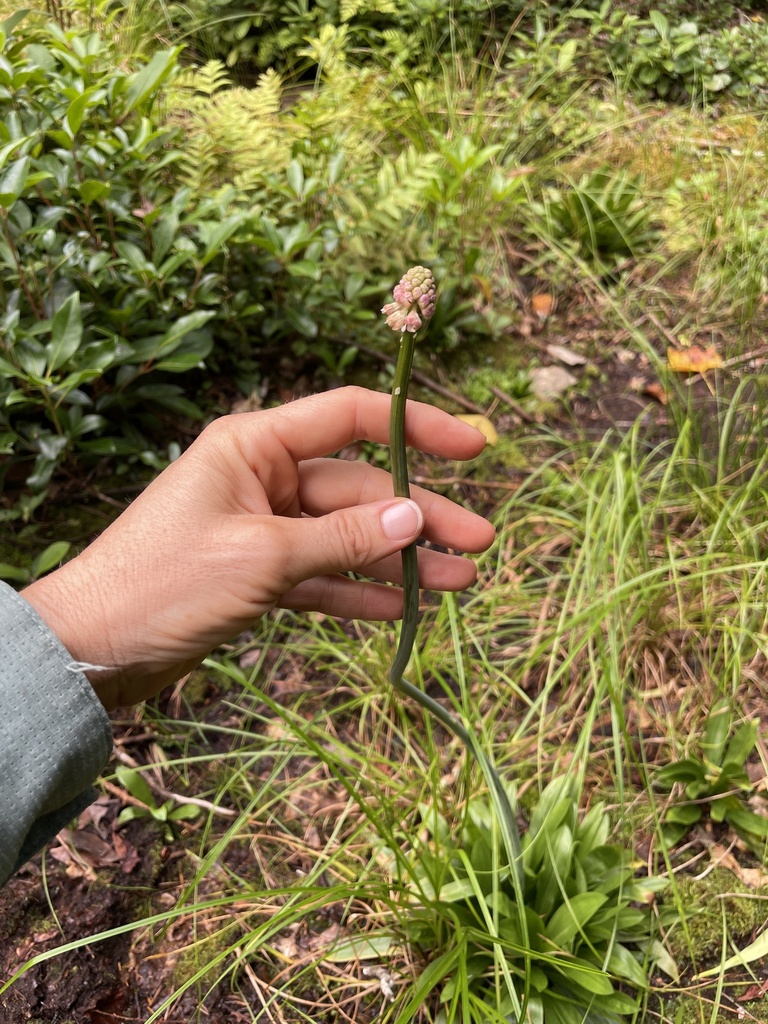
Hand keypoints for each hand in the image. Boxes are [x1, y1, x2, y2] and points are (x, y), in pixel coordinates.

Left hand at [23, 386, 494, 708]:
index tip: (475, 445)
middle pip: (361, 487)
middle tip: (480, 543)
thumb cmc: (163, 583)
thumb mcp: (262, 557)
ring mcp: (264, 527)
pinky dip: (358, 591)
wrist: (93, 648)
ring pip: (348, 536)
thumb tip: (415, 515)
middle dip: (420, 515)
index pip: (351, 417)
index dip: (418, 427)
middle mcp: (264, 478)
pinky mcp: (259, 574)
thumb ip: (342, 538)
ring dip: (399, 560)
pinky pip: (323, 575)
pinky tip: (400, 610)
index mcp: (255, 445)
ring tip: (458, 583)